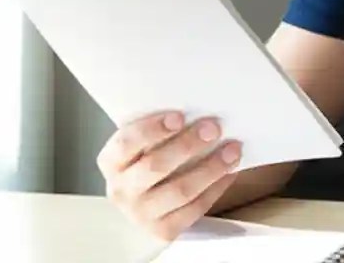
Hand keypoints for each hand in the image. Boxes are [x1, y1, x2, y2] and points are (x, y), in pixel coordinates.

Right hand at [98, 110, 243, 242]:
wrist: (150, 202)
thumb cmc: (150, 160)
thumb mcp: (144, 145)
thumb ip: (159, 130)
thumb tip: (197, 111)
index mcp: (111, 162)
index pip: (126, 143)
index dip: (152, 129)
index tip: (180, 116)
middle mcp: (120, 191)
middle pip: (156, 166)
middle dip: (188, 145)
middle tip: (213, 128)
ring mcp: (141, 215)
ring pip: (180, 190)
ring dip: (210, 168)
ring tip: (232, 150)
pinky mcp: (164, 231)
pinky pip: (194, 208)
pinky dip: (216, 188)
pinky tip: (229, 172)